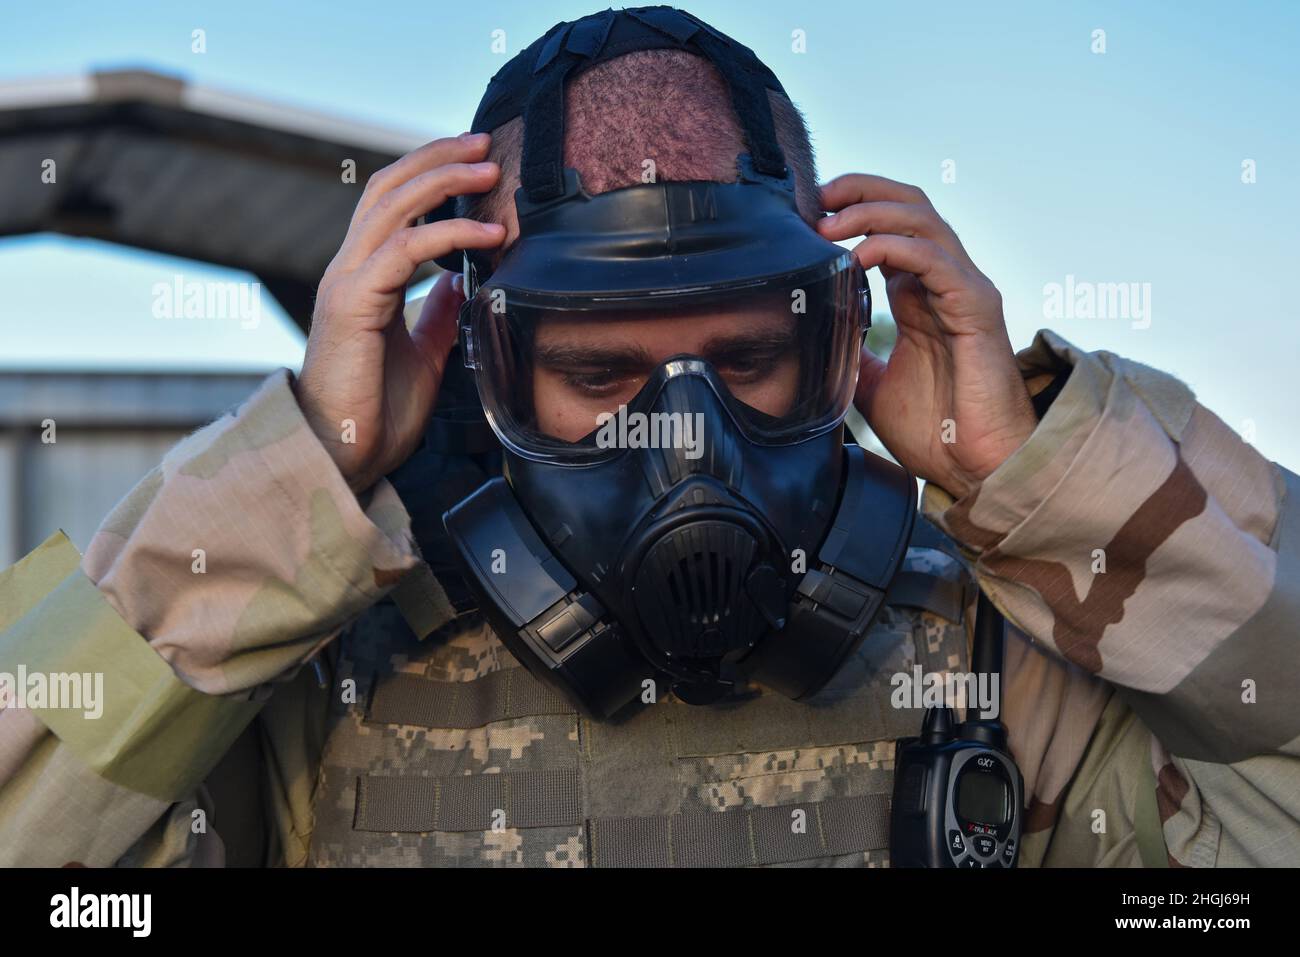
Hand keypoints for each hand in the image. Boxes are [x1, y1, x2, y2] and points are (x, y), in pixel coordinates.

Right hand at [295, 133, 506, 492]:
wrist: (343, 455)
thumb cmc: (378, 412)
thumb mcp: (423, 354)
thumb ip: (437, 314)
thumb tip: (460, 281)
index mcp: (364, 277)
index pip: (393, 204)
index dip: (430, 174)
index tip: (475, 161)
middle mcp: (349, 269)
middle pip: (389, 188)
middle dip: (437, 158)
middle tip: (483, 144)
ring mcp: (347, 282)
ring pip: (393, 206)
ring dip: (445, 180)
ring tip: (489, 170)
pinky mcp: (354, 303)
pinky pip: (404, 251)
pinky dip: (449, 234)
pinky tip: (488, 233)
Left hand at [817, 174, 1036, 498]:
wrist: (974, 468)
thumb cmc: (934, 431)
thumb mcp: (869, 385)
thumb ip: (848, 353)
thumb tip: (812, 338)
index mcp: (919, 295)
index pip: (889, 226)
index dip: (851, 208)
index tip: (807, 211)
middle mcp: (944, 282)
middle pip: (908, 205)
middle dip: (860, 191)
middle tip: (816, 198)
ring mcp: (963, 289)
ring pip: (923, 220)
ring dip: (871, 212)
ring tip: (828, 225)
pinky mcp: (977, 307)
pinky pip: (936, 259)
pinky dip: (895, 247)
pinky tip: (859, 257)